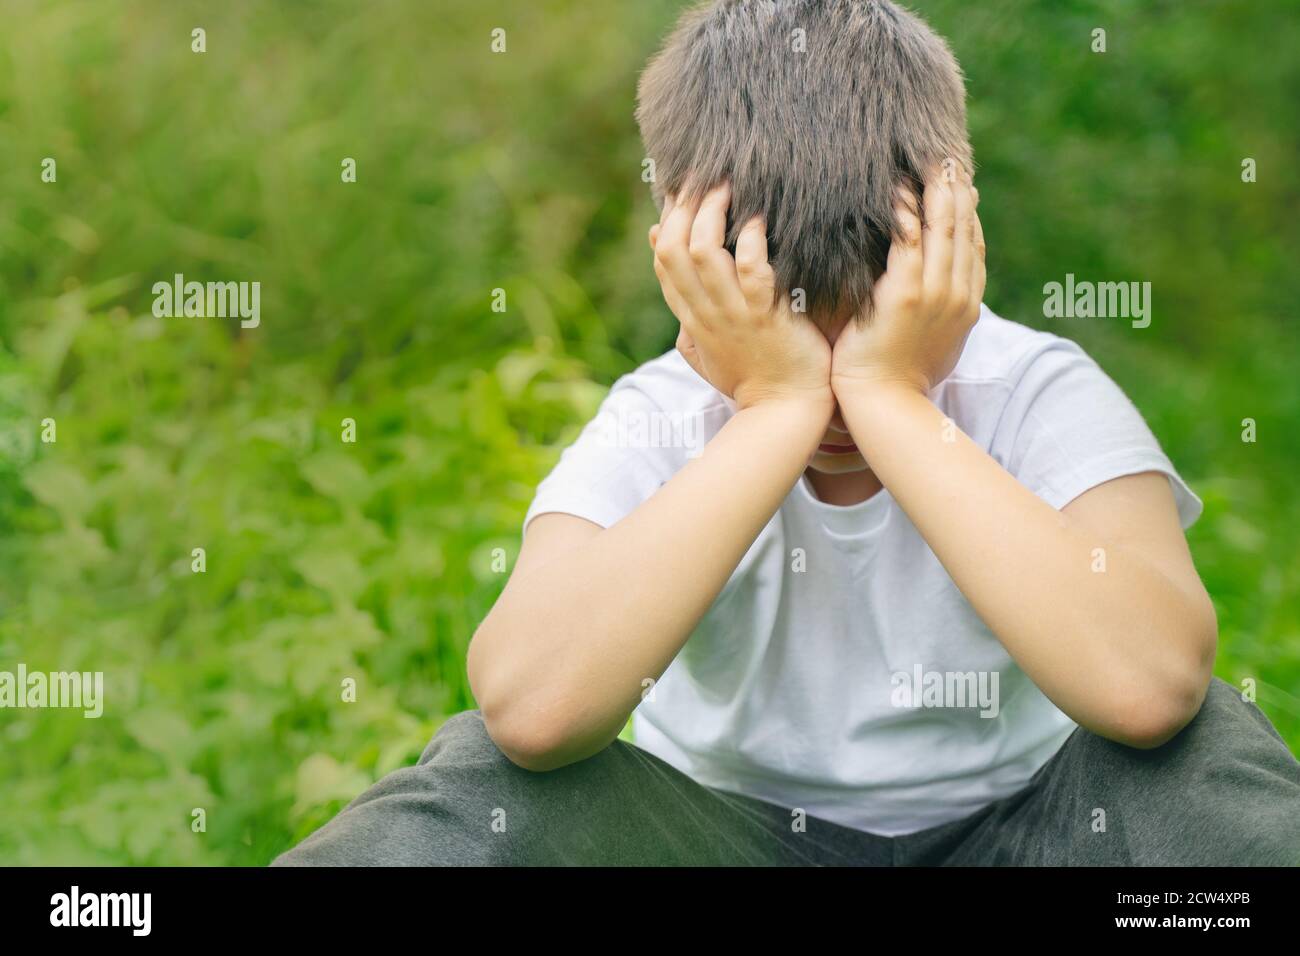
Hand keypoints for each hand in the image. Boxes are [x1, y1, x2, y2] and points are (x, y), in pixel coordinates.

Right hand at [649, 183, 832, 412]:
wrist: (785, 411)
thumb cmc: (754, 379)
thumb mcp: (708, 352)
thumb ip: (688, 318)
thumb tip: (669, 287)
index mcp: (692, 317)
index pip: (663, 262)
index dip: (666, 222)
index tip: (680, 192)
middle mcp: (705, 312)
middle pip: (672, 250)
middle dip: (682, 208)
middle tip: (701, 176)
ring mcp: (733, 313)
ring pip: (703, 252)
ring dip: (711, 212)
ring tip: (726, 183)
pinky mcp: (765, 315)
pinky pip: (750, 270)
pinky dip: (751, 240)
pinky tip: (758, 217)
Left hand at [831, 162, 985, 395]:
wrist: (886, 404)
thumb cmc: (900, 380)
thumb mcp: (934, 345)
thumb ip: (940, 316)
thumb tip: (943, 305)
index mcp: (967, 305)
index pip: (975, 247)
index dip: (969, 213)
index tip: (963, 185)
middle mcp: (959, 295)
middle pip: (964, 230)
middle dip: (958, 191)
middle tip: (949, 159)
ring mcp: (936, 293)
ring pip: (943, 229)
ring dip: (937, 191)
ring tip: (929, 162)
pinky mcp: (906, 293)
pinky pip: (909, 242)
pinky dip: (906, 213)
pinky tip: (898, 190)